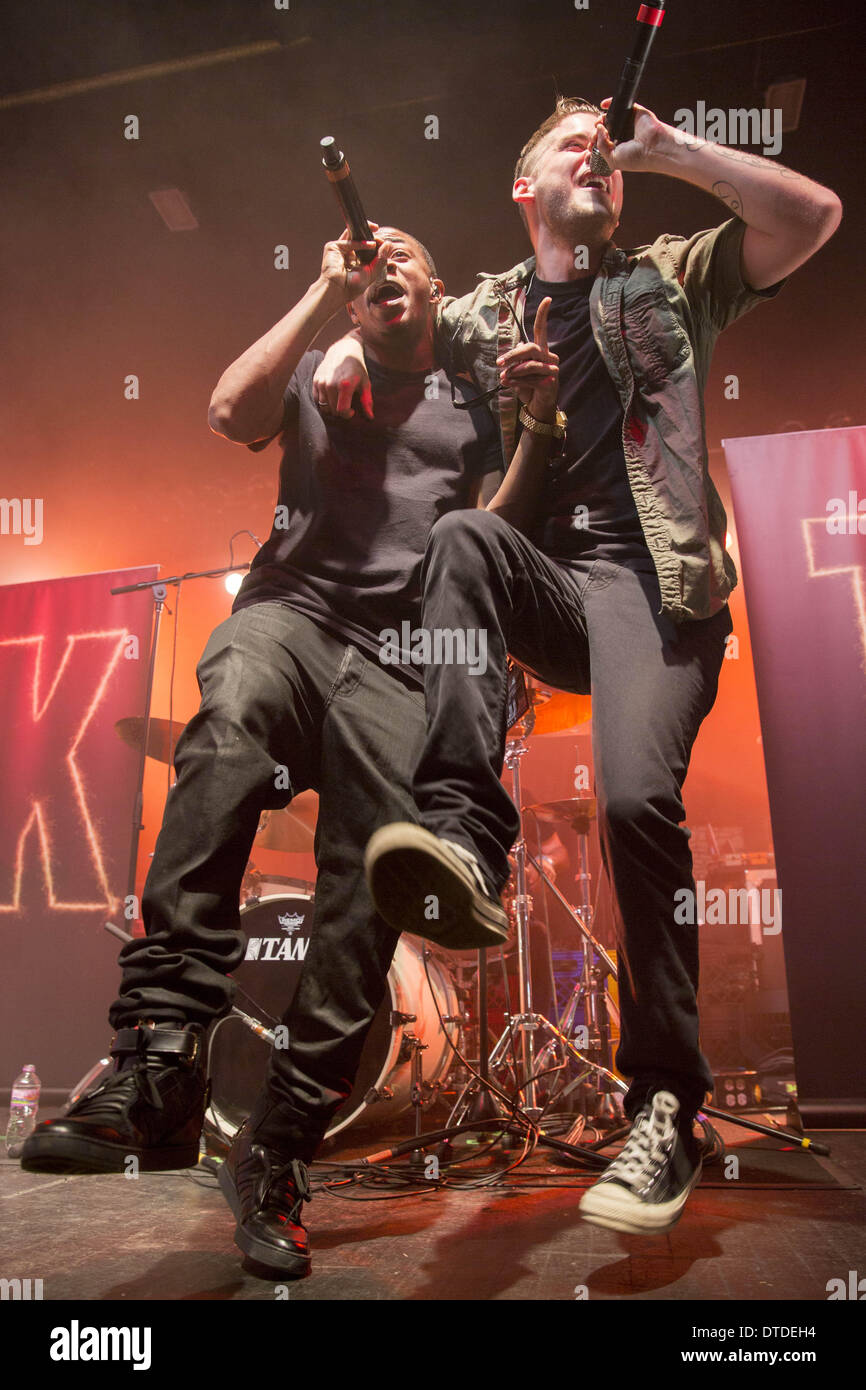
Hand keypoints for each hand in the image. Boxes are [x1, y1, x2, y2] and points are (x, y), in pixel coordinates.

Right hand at [313, 333, 372, 418]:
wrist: (343, 350)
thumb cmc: (357, 368)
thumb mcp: (365, 383)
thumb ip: (367, 401)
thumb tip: (370, 417)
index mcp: (344, 385)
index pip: (342, 411)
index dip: (348, 414)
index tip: (352, 411)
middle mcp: (330, 384)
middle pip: (333, 410)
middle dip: (340, 412)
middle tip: (346, 405)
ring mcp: (321, 382)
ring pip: (323, 407)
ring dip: (331, 408)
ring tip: (339, 401)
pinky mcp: (315, 381)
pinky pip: (316, 399)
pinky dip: (323, 402)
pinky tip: (331, 396)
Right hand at [319, 224, 392, 305]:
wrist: (337, 291)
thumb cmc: (352, 287)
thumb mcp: (371, 273)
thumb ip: (380, 259)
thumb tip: (388, 244)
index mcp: (355, 261)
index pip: (366, 249)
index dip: (376, 245)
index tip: (386, 245)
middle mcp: (347, 254)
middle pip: (360, 240)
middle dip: (371, 237)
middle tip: (382, 240)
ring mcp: (339, 250)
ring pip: (353, 235)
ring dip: (366, 233)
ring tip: (378, 235)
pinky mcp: (333, 248)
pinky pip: (349, 242)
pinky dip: (361, 243)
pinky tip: (371, 245)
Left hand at [496, 296, 558, 420]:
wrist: (537, 404)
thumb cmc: (527, 384)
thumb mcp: (518, 371)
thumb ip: (515, 361)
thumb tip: (511, 355)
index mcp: (541, 349)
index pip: (542, 329)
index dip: (544, 314)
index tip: (548, 299)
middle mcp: (549, 355)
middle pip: (531, 348)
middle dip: (513, 355)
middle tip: (499, 362)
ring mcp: (552, 367)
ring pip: (530, 365)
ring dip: (514, 372)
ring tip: (503, 377)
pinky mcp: (551, 380)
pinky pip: (531, 378)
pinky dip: (516, 382)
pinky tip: (506, 383)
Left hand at [591, 98, 665, 172]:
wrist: (653, 148)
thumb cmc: (636, 158)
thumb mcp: (613, 159)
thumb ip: (601, 146)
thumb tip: (599, 128)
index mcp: (617, 148)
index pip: (601, 143)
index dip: (593, 142)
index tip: (591, 145)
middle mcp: (621, 136)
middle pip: (603, 130)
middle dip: (595, 131)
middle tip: (595, 136)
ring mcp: (627, 123)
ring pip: (609, 118)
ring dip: (600, 119)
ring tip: (599, 124)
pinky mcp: (633, 112)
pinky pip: (619, 105)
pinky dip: (609, 103)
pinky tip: (603, 105)